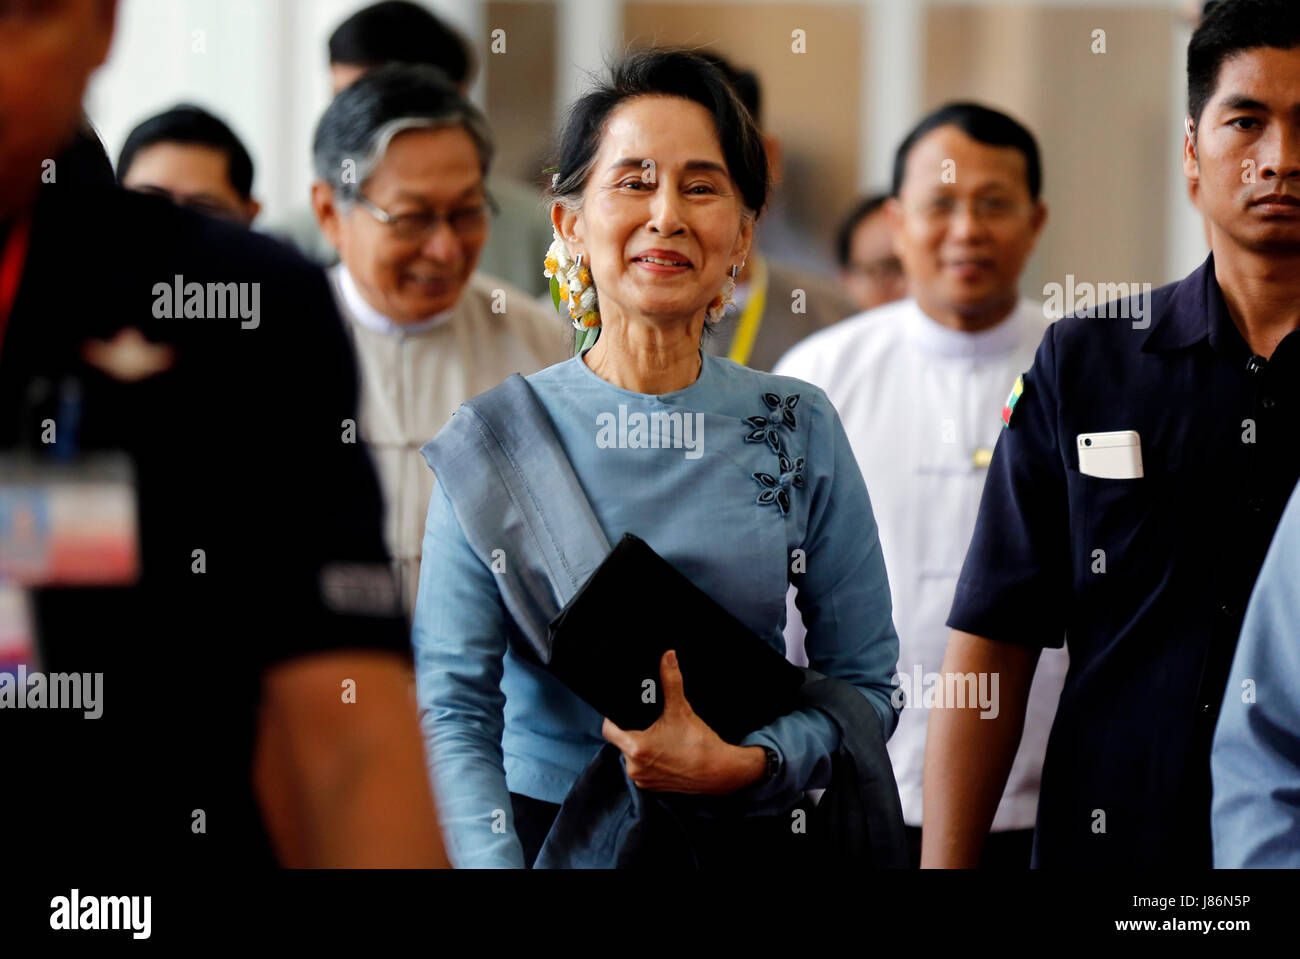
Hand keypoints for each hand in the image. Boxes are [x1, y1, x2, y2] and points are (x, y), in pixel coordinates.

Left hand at [601, 650, 767, 795]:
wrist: (720, 771)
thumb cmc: (699, 743)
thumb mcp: (681, 708)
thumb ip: (671, 680)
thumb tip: (667, 656)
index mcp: (636, 748)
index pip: (609, 729)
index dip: (613, 718)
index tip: (623, 711)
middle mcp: (634, 767)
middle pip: (621, 741)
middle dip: (632, 730)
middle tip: (648, 721)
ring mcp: (643, 779)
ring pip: (631, 756)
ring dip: (640, 746)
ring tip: (657, 735)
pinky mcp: (651, 787)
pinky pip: (642, 768)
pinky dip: (649, 760)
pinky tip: (663, 751)